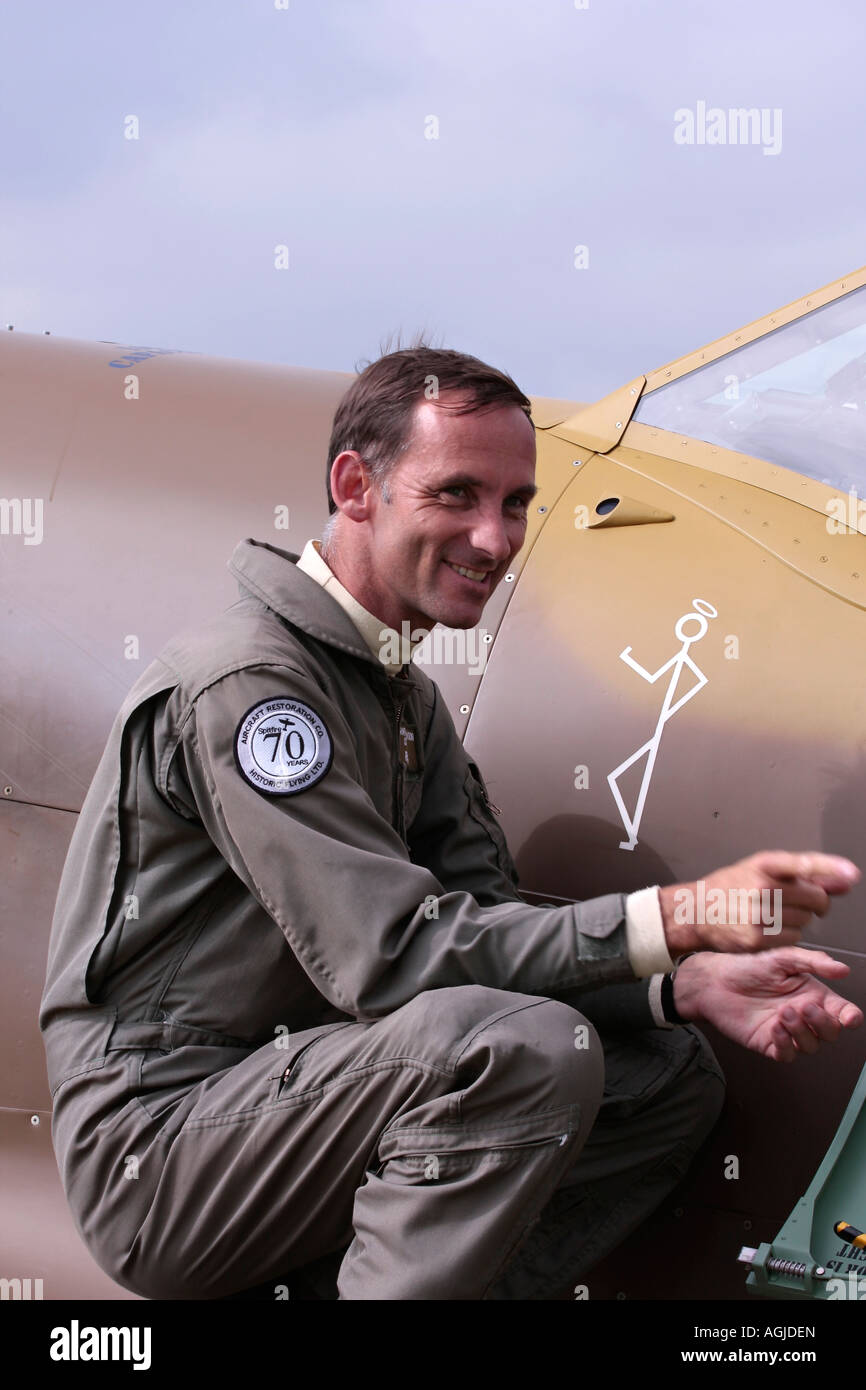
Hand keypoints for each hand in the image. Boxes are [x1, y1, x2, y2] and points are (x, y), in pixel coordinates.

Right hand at [659, 851, 859, 955]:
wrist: (697, 911)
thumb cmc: (732, 887)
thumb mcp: (762, 869)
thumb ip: (805, 873)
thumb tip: (845, 880)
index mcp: (764, 864)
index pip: (804, 864)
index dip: (831, 869)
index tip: (851, 874)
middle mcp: (762, 887)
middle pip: (816, 898)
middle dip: (816, 902)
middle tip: (800, 901)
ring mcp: (760, 914)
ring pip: (807, 920)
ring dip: (799, 919)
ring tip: (773, 913)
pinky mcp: (759, 938)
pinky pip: (794, 938)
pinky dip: (787, 935)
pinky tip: (768, 927)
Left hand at [672, 947, 862, 1060]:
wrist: (716, 981)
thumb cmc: (748, 967)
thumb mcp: (783, 958)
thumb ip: (814, 962)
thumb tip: (843, 970)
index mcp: (813, 995)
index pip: (841, 1012)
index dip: (850, 1017)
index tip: (850, 1017)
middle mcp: (804, 1015)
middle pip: (830, 1032)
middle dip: (823, 1023)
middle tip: (804, 1007)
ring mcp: (788, 1031)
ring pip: (811, 1046)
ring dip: (801, 1032)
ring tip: (783, 1012)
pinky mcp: (769, 1043)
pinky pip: (787, 1054)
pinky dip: (785, 1043)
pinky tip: (774, 1026)